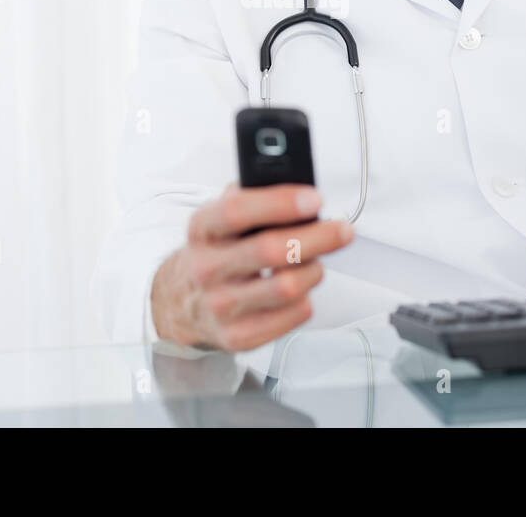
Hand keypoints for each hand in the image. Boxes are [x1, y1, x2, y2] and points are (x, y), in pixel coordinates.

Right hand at [150, 183, 353, 350]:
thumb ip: (253, 197)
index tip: (314, 199)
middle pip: (271, 251)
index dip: (281, 203)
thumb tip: (299, 189)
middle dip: (318, 237)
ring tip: (314, 262)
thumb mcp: (220, 217)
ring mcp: (221, 306)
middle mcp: (207, 269)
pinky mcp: (239, 336)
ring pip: (288, 287)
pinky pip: (294, 315)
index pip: (237, 211)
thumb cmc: (217, 251)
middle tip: (341, 230)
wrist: (183, 302)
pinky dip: (308, 298)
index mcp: (202, 230)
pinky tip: (299, 288)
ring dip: (314, 270)